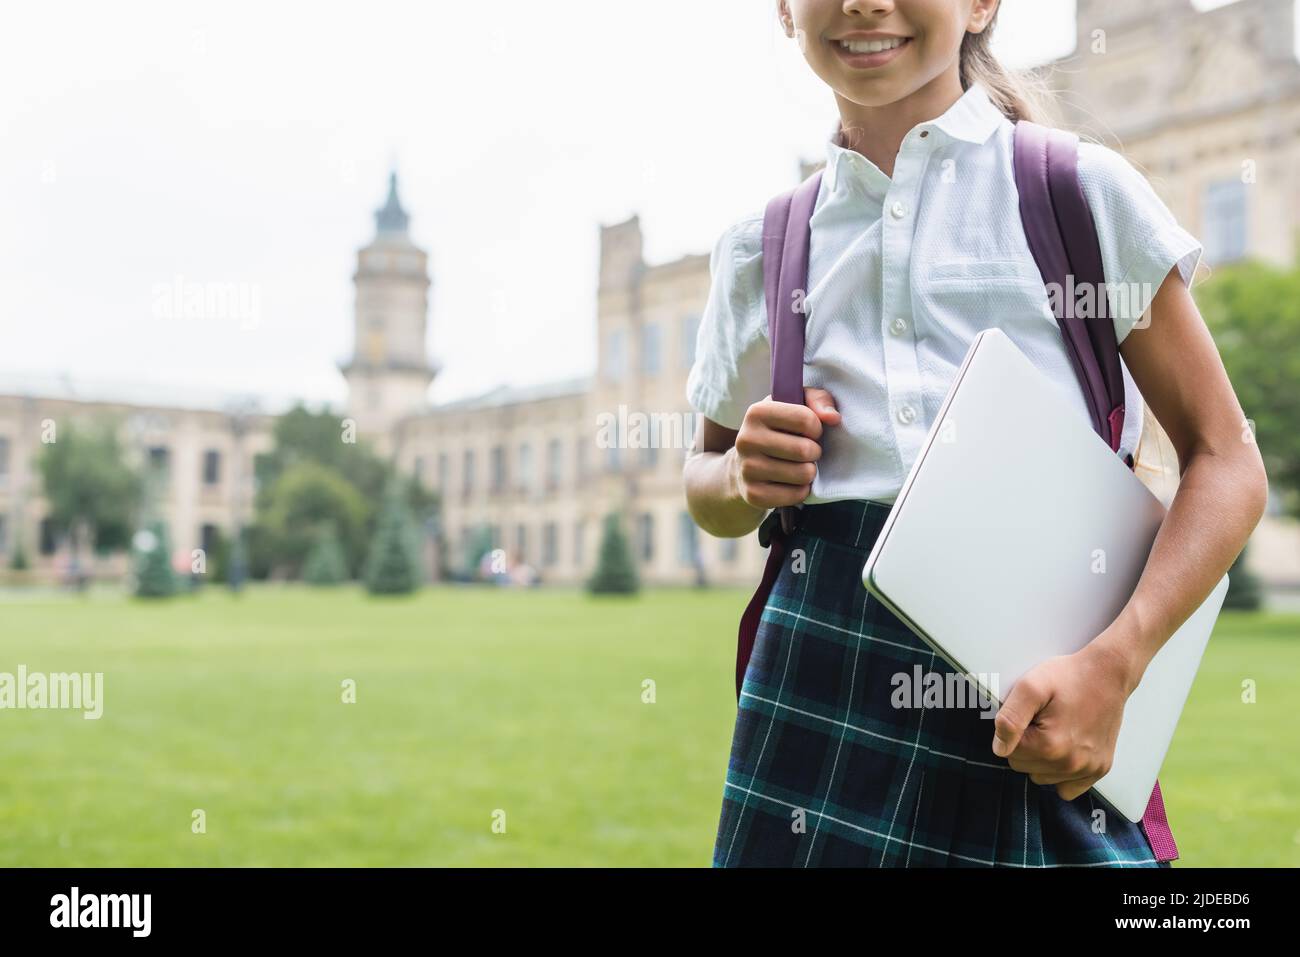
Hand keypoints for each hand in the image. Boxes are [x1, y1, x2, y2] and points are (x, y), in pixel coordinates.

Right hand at [729, 388, 839, 509]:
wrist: (742, 466)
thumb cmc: (778, 430)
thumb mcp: (795, 404)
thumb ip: (818, 400)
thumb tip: (833, 418)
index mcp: (756, 412)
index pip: (805, 419)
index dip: (815, 428)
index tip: (808, 432)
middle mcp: (747, 439)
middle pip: (805, 450)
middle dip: (814, 452)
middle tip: (806, 451)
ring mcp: (748, 469)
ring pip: (803, 474)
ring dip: (809, 471)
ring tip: (798, 466)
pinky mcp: (753, 494)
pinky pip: (796, 495)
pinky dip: (801, 490)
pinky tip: (791, 482)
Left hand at [990, 639, 1136, 802]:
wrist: (1108, 673)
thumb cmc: (1070, 677)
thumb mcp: (1030, 687)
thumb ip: (1009, 719)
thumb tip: (999, 748)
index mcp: (1049, 745)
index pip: (1007, 753)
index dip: (1013, 731)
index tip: (1029, 715)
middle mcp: (1070, 763)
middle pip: (1023, 766)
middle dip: (1025, 745)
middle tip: (1041, 720)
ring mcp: (1088, 769)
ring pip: (1042, 777)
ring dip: (1042, 758)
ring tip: (1055, 730)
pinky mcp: (1100, 769)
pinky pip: (1067, 788)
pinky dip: (1061, 773)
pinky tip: (1065, 750)